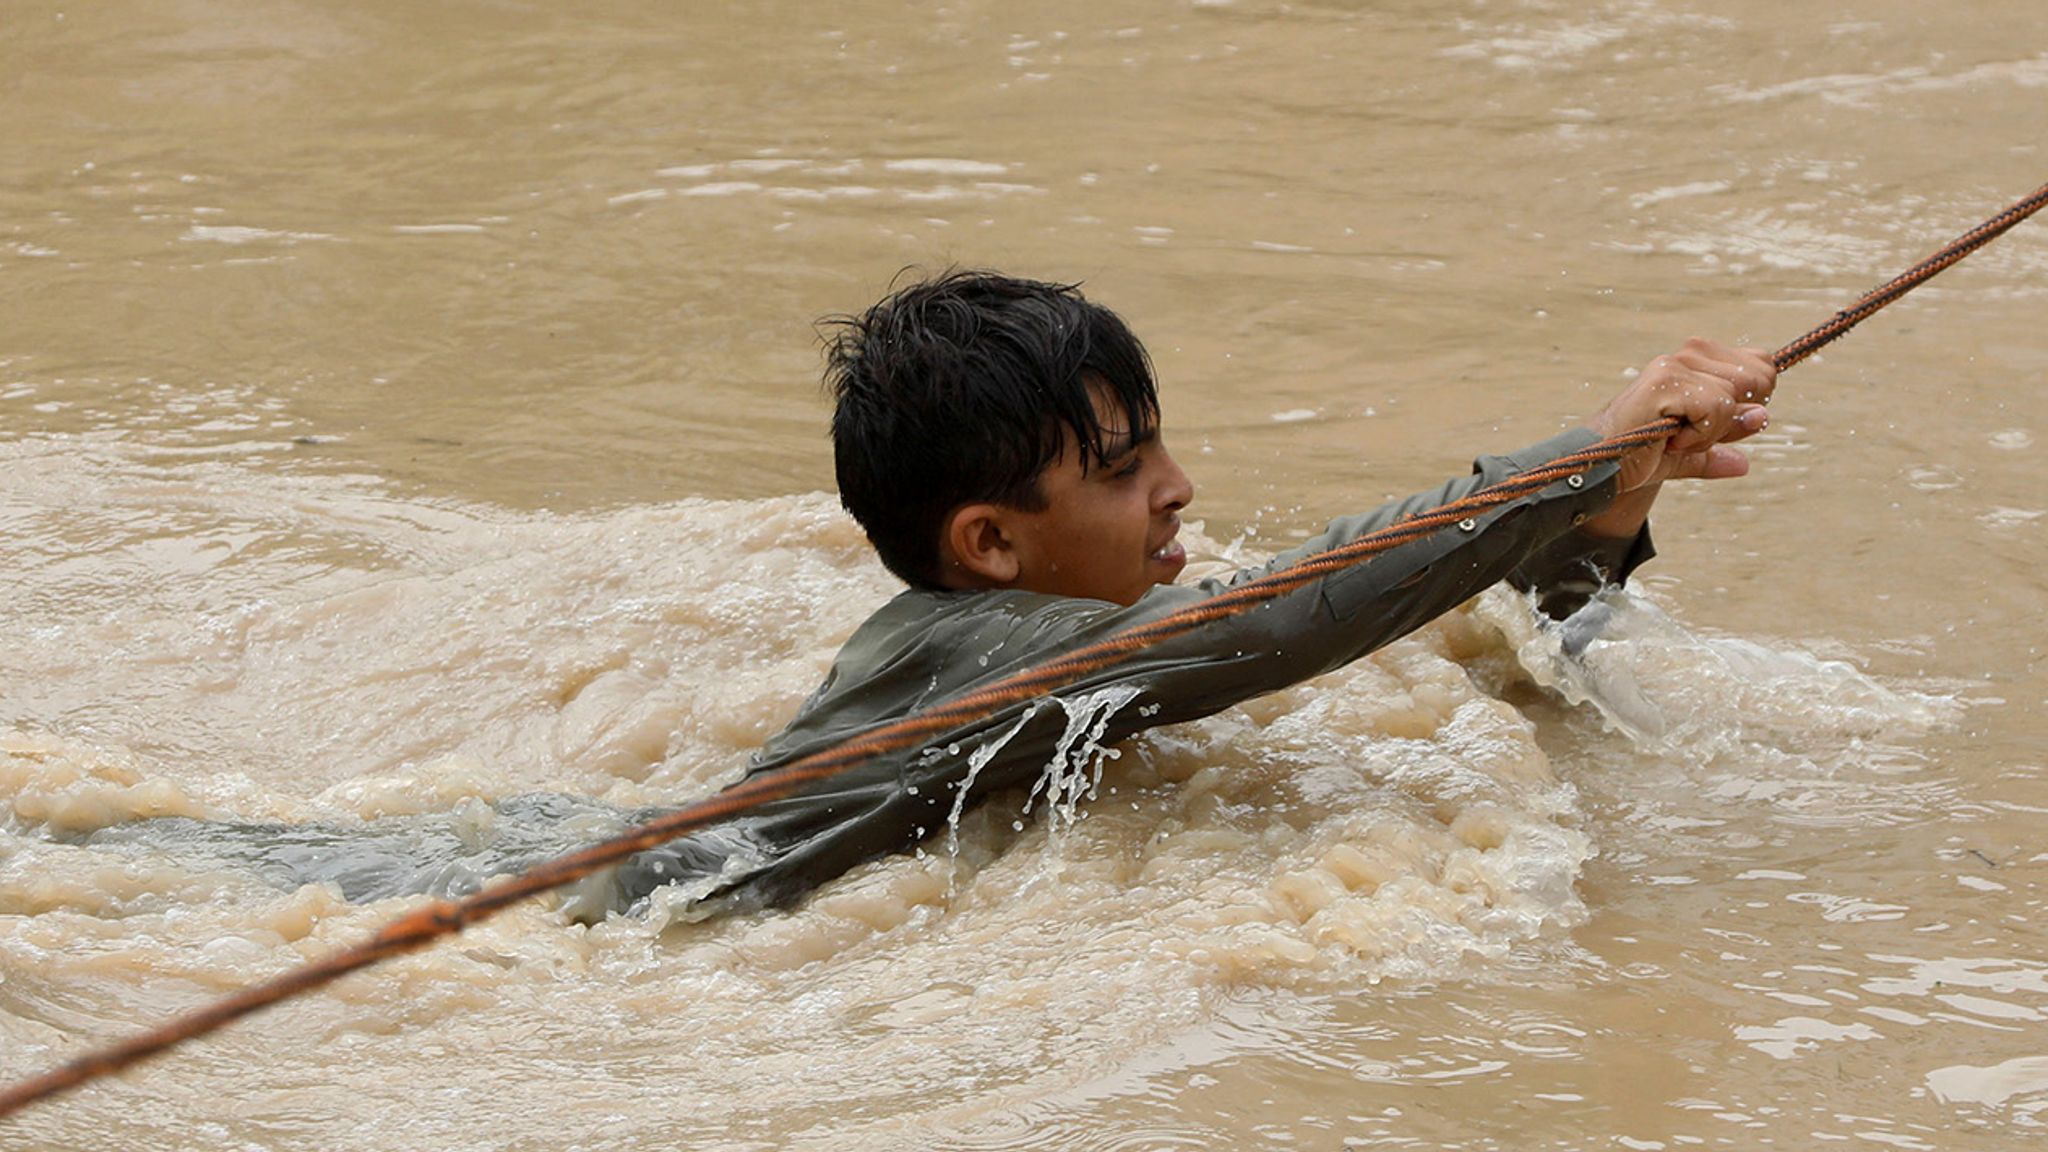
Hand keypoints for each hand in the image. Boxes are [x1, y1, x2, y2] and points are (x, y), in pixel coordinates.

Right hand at [1579, 338, 1776, 536]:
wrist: (1598, 468)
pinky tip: (1670, 440)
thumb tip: (1757, 434)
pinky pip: (1717, 408)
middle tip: (1689, 435)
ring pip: (1736, 396)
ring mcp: (1675, 365)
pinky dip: (1701, 436)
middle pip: (1757, 379)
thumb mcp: (1691, 452)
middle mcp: (1688, 355)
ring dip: (1712, 432)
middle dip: (1734, 419)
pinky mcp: (1666, 382)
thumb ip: (1724, 442)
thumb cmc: (1637, 455)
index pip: (1760, 364)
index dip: (1754, 400)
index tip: (1715, 425)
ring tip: (1674, 438)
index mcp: (1697, 362)